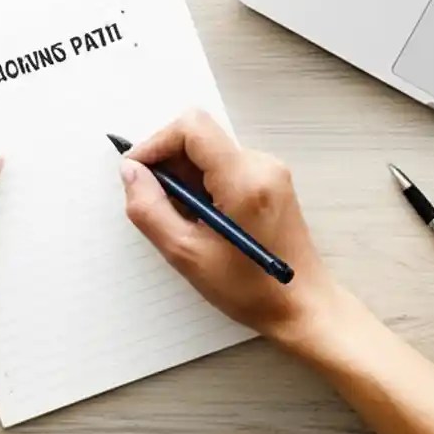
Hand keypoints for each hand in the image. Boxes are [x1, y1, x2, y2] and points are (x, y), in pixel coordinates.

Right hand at [120, 110, 339, 344]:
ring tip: (185, 221)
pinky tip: (204, 221)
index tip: (136, 173)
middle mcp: (260, 164)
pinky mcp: (270, 181)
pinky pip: (224, 166)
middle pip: (199, 138)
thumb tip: (131, 172)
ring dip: (186, 179)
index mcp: (243, 178)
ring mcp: (269, 170)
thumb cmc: (251, 289)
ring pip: (209, 153)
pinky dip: (204, 185)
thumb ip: (150, 209)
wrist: (303, 306)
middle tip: (158, 205)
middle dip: (169, 164)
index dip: (156, 143)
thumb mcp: (186, 254)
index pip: (192, 127)